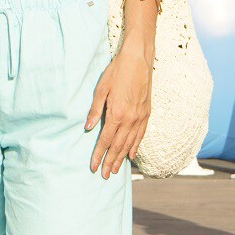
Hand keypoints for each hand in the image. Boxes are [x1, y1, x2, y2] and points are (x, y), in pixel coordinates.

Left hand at [86, 47, 151, 177]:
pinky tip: (131, 155)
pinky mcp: (147, 113)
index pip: (105, 140)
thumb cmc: (117, 71)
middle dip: (110, 162)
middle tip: (105, 175)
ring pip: (130, 143)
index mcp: (117, 113)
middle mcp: (130, 119)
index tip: (94, 167)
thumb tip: (88, 128)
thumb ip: (95, 110)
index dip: (99, 155)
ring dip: (122, 158)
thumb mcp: (101, 88)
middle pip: (118, 146)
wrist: (138, 59)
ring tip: (116, 170)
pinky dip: (135, 146)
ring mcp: (140, 117)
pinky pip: (141, 135)